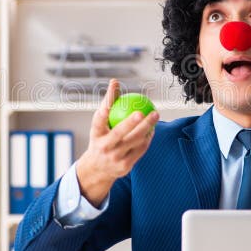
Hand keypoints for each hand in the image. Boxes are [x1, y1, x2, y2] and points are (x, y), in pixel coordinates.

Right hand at [75, 79, 158, 206]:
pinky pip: (140, 150)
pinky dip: (147, 138)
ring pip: (134, 141)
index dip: (103, 111)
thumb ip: (108, 103)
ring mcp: (114, 158)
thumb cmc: (101, 138)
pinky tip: (153, 129)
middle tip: (142, 110)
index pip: (98, 121)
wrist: (98, 169)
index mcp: (95, 135)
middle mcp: (103, 147)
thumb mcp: (99, 124)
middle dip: (131, 122)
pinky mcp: (125, 166)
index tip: (109, 103)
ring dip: (147, 128)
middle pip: (119, 133)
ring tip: (155, 115)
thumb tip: (114, 81)